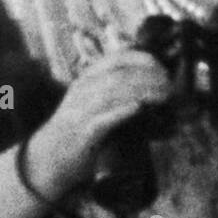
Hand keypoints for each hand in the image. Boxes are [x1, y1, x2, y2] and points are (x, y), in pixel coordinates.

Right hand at [25, 49, 172, 198]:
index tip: (162, 68)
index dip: (143, 60)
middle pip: (120, 75)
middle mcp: (83, 91)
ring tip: (164, 96)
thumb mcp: (93, 102)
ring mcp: (81, 111)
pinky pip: (103, 118)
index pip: (118, 58)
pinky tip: (139, 108)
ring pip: (113, 92)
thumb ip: (116, 91)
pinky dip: (122, 111)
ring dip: (143, 91)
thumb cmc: (78, 130)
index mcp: (87, 79)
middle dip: (149, 77)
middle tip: (170, 86)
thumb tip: (153, 88)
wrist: (48, 158)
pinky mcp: (82, 133)